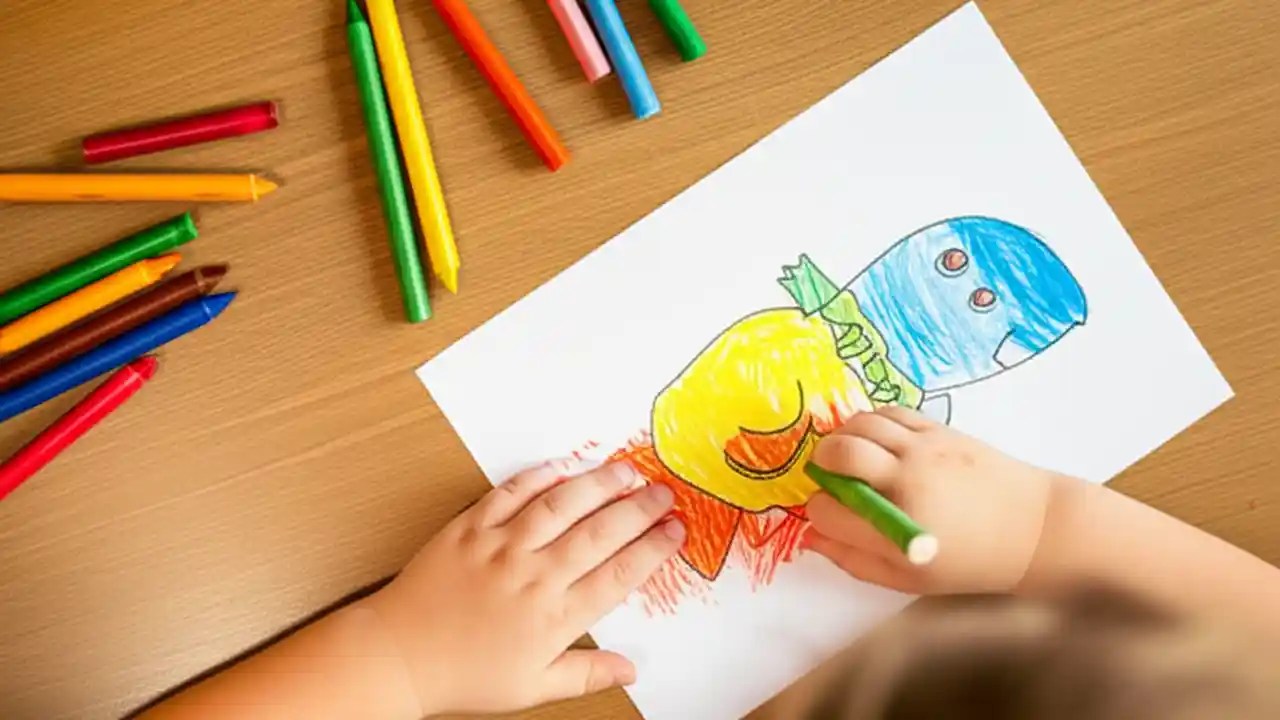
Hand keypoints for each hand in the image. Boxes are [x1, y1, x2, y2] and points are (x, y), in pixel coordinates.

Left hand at [362, 460, 683, 715]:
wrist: (400, 656)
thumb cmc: (465, 675)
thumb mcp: (532, 687)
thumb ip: (585, 674)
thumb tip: (631, 670)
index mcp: (554, 618)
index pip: (618, 576)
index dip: (653, 549)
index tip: (676, 530)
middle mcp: (533, 576)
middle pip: (600, 534)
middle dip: (639, 510)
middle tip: (665, 492)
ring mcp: (501, 548)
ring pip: (561, 506)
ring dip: (597, 485)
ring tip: (626, 471)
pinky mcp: (470, 528)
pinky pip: (509, 494)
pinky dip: (538, 477)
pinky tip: (563, 466)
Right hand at [804, 406, 1058, 594]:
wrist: (1033, 528)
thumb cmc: (967, 561)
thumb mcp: (906, 579)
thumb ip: (853, 559)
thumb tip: (810, 535)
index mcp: (898, 529)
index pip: (828, 510)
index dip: (819, 511)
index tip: (830, 514)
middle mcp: (909, 483)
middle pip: (840, 454)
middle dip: (822, 463)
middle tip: (827, 474)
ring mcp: (925, 450)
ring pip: (861, 425)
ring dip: (843, 438)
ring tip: (848, 456)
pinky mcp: (939, 429)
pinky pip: (888, 413)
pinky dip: (870, 423)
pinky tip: (875, 441)